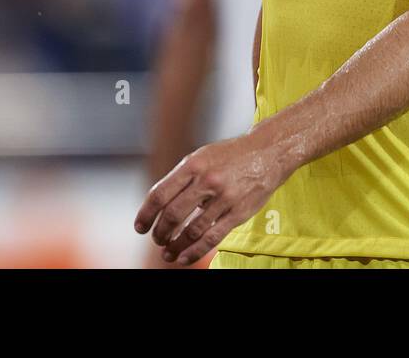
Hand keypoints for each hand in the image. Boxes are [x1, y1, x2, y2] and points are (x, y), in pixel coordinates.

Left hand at [134, 132, 288, 265]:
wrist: (268, 152)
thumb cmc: (232, 155)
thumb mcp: (203, 156)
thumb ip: (183, 177)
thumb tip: (160, 204)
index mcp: (194, 164)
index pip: (160, 194)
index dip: (146, 214)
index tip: (140, 227)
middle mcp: (208, 180)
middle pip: (173, 214)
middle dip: (160, 232)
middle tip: (157, 239)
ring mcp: (224, 197)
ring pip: (192, 230)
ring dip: (175, 245)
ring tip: (168, 252)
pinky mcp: (239, 212)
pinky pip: (212, 237)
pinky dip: (195, 251)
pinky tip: (184, 257)